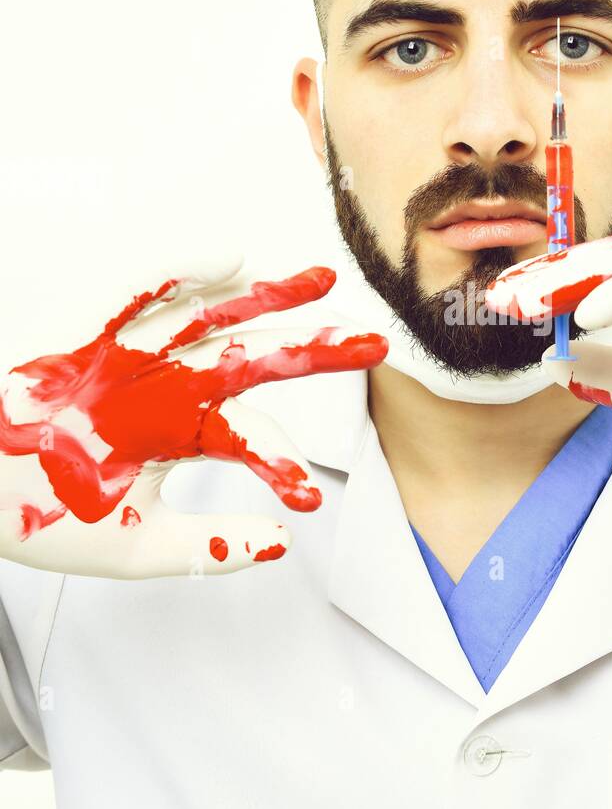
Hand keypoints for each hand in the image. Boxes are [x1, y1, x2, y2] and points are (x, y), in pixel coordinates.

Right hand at [0, 256, 387, 577]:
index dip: (282, 464)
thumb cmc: (41, 512)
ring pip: (212, 316)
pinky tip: (232, 262)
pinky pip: (140, 294)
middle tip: (372, 345)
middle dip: (312, 351)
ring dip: (267, 296)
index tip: (307, 500)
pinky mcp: (90, 332)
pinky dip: (182, 276)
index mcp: (178, 431)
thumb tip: (281, 544)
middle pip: (252, 360)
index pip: (250, 436)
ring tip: (323, 280)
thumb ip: (208, 546)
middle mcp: (166, 386)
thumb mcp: (135, 546)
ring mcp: (133, 355)